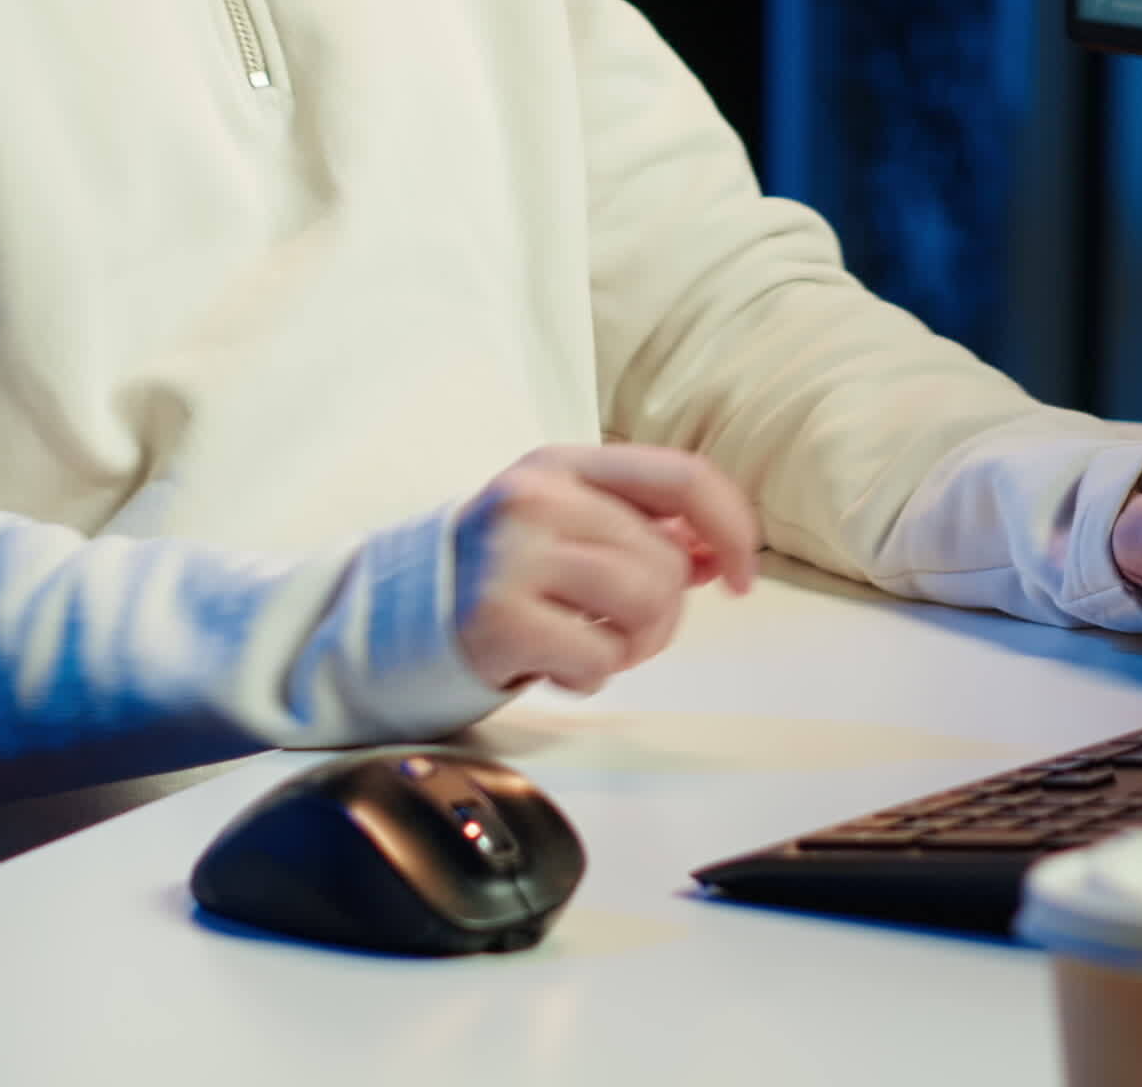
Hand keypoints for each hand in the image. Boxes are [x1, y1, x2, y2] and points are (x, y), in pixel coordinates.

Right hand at [448, 445, 760, 695]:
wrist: (398, 617)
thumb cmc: (503, 576)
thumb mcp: (567, 528)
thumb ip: (641, 530)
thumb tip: (719, 555)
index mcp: (564, 464)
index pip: (682, 476)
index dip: (732, 527)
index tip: (743, 577)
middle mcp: (537, 496)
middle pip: (666, 559)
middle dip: (663, 612)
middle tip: (618, 630)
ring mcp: (514, 554)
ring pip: (646, 602)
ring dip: (634, 644)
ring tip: (592, 645)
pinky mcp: (498, 616)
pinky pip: (601, 658)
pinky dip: (591, 676)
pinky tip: (554, 664)